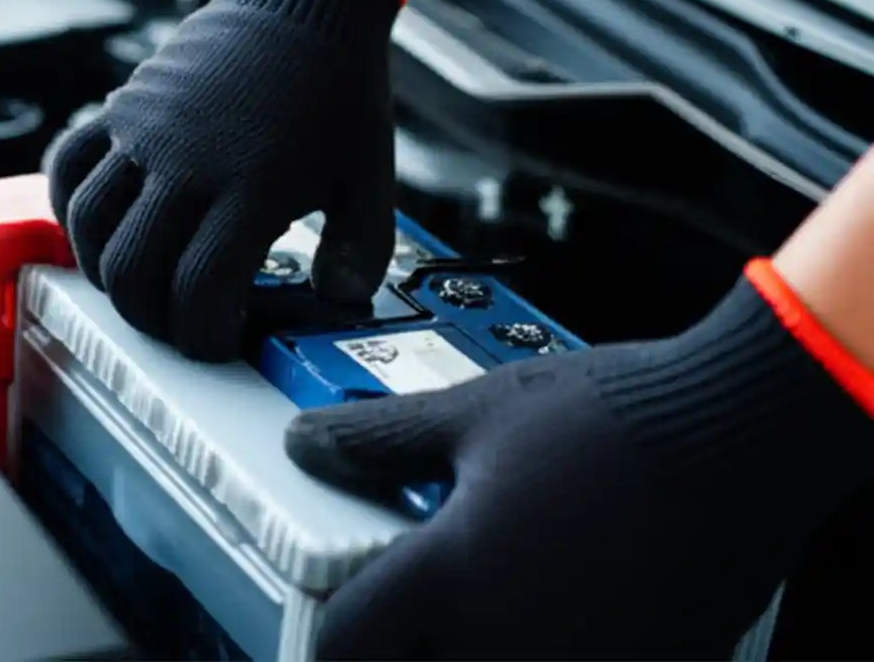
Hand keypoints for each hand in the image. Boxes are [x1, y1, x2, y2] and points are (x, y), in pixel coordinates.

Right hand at [43, 0, 402, 360]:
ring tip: (141, 283)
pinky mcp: (121, 107)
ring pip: (89, 227)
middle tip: (179, 323)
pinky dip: (69, 209)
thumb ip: (361, 248)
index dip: (203, 337)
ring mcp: (144, 133)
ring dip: (106, 273)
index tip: (219, 340)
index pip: (198, 291)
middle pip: (132, 271)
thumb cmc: (336, 92)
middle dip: (151, 319)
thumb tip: (340, 300)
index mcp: (251, 188)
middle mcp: (186, 163)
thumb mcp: (370, 177)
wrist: (300, 6)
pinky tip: (99, 230)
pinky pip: (67, 167)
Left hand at [286, 273, 873, 658]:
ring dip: (459, 651)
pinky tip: (546, 609)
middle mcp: (504, 643)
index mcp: (452, 579)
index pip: (344, 643)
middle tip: (403, 609)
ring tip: (476, 606)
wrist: (743, 435)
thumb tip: (308, 443)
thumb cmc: (615, 419)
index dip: (330, 628)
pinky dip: (534, 649)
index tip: (342, 609)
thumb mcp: (476, 414)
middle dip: (395, 648)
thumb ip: (379, 441)